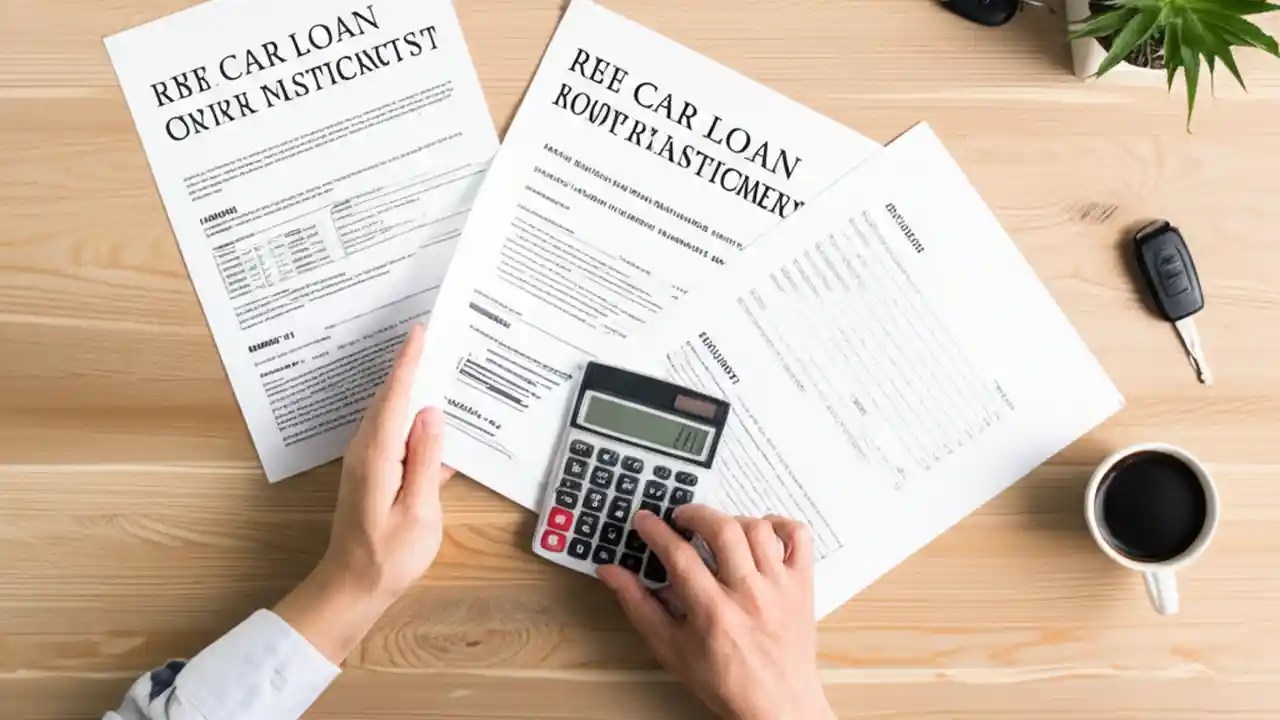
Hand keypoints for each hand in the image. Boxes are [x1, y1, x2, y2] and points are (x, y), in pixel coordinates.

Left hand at [275, 324, 454, 662]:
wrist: (353, 586)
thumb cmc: (388, 555)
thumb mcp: (419, 509)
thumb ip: (426, 459)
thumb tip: (432, 414)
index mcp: (377, 455)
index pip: (395, 397)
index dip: (408, 362)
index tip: (419, 331)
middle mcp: (366, 450)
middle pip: (391, 399)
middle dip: (410, 367)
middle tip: (434, 338)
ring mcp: (367, 462)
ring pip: (392, 416)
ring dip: (414, 393)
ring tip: (440, 369)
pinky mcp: (373, 474)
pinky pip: (396, 437)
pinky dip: (415, 424)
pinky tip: (437, 426)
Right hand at [598, 507, 833, 719]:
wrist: (775, 705)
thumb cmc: (723, 680)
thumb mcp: (670, 647)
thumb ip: (639, 605)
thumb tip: (611, 572)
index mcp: (713, 613)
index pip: (679, 556)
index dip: (656, 531)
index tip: (645, 520)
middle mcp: (749, 594)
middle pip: (722, 530)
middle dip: (695, 514)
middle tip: (680, 518)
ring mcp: (780, 586)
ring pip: (758, 529)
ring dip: (732, 520)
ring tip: (717, 530)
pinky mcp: (802, 584)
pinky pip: (799, 536)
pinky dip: (780, 523)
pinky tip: (761, 532)